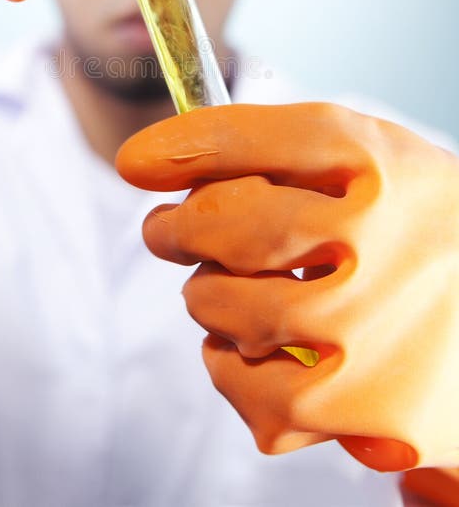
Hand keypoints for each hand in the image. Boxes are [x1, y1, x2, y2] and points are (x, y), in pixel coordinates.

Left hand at [116, 102, 458, 471]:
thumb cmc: (410, 238)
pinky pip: (252, 393)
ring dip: (210, 301)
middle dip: (179, 228)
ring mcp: (380, 330)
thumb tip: (145, 162)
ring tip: (236, 296)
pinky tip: (267, 355)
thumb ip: (275, 154)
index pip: (257, 136)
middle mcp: (388, 237)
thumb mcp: (371, 170)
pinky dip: (236, 372)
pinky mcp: (378, 413)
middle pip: (227, 223)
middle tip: (169, 232)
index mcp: (384, 164)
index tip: (138, 164)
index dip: (183, 146)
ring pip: (225, 309)